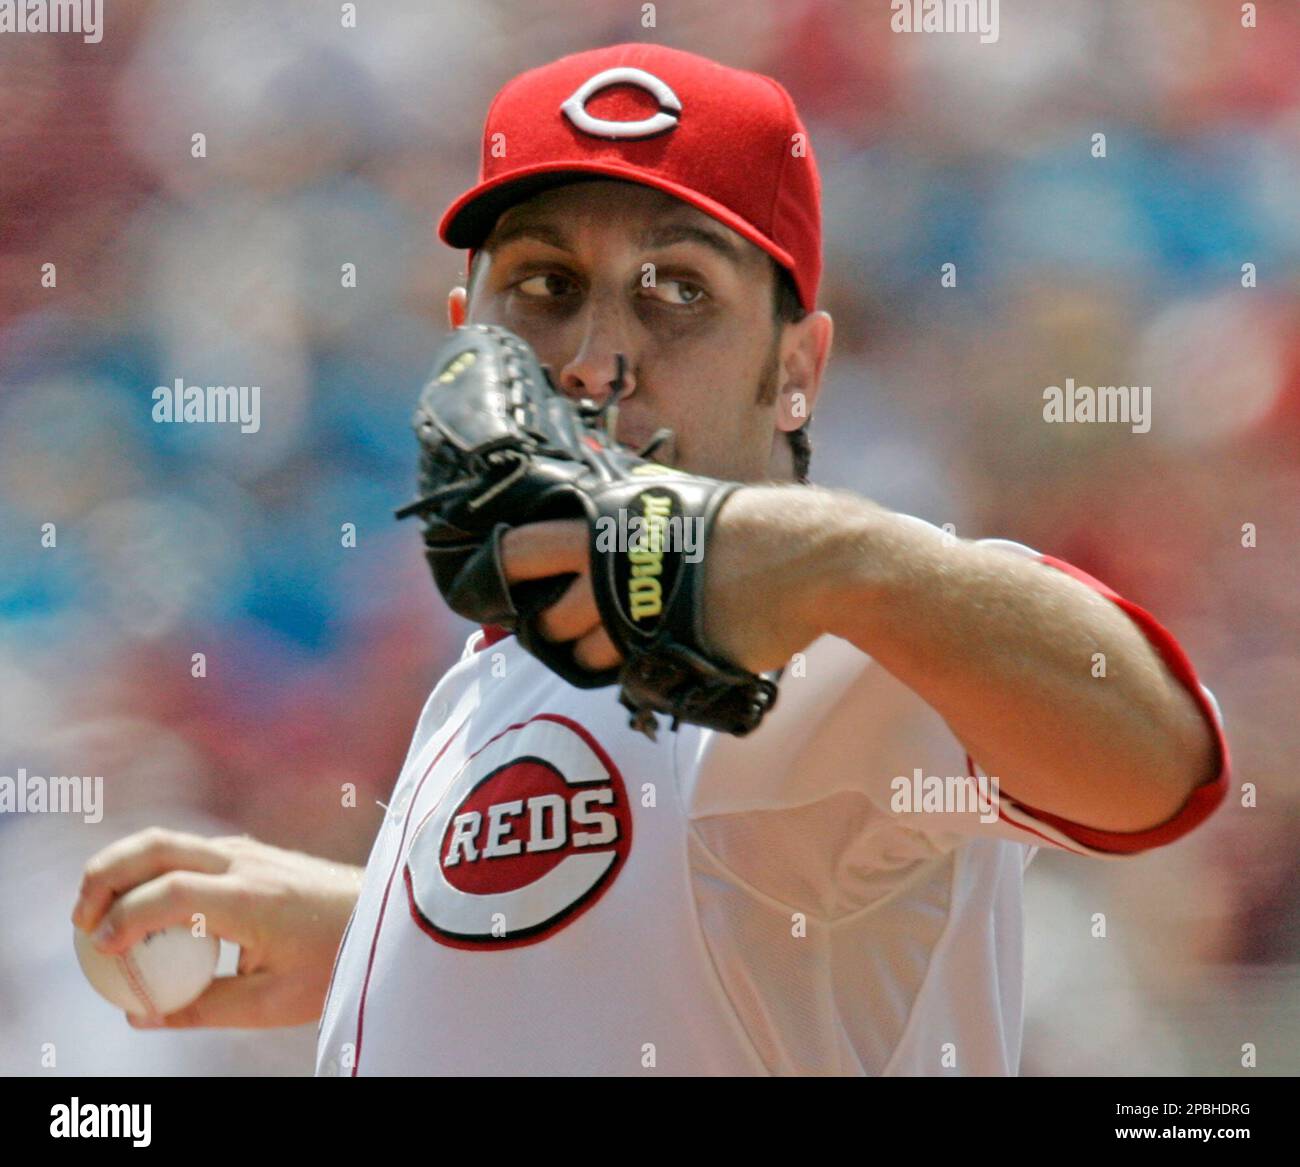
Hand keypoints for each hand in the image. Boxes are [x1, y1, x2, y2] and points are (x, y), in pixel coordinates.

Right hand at [71, 829, 362, 1028]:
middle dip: (104, 875)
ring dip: (124, 868)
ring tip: (98, 913)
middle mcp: (246, 862)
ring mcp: (248, 850)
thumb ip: (201, 1008)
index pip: (169, 893)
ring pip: (170, 841)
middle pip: (157, 846)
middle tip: (79, 921)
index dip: (124, 918)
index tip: (99, 949)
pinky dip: (151, 870)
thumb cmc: (334, 962)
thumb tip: (139, 1014)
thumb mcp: (271, 1002)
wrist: (383, 918)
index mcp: (251, 898)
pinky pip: (188, 850)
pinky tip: (140, 907)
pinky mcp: (251, 852)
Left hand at [500, 485, 830, 675]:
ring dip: (597, 653)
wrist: (811, 560)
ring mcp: (635, 619)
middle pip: (547, 618)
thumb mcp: (675, 503)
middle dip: (554, 626)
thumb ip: (627, 523)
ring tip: (634, 632)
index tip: (501, 586)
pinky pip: (627, 676)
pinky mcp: (665, 657)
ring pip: (584, 654)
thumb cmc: (751, 526)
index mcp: (606, 525)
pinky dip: (635, 668)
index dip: (503, 572)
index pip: (522, 551)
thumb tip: (590, 531)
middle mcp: (609, 571)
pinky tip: (663, 648)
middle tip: (573, 622)